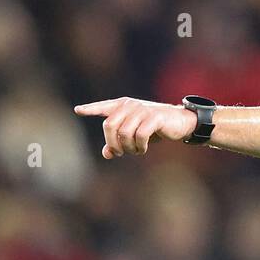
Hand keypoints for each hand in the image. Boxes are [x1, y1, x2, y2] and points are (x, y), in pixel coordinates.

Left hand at [73, 97, 198, 157]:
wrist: (181, 122)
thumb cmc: (155, 128)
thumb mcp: (135, 136)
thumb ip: (119, 143)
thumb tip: (106, 153)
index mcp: (123, 106)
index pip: (104, 107)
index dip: (90, 109)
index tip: (78, 110)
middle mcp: (130, 105)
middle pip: (109, 126)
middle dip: (112, 143)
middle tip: (120, 153)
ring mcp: (142, 110)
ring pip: (123, 133)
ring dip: (128, 148)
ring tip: (136, 151)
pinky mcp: (153, 117)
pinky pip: (139, 135)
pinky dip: (139, 146)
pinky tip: (143, 149)